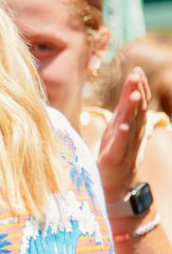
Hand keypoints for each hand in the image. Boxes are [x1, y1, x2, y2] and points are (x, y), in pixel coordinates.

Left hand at [98, 66, 149, 199]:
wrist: (116, 182)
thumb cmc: (117, 152)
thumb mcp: (120, 127)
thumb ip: (125, 109)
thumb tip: (133, 90)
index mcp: (131, 124)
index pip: (137, 102)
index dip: (138, 87)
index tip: (137, 70)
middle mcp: (132, 132)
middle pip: (137, 109)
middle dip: (137, 91)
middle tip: (136, 75)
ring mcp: (125, 144)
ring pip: (131, 123)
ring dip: (133, 110)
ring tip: (133, 96)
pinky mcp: (115, 157)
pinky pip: (120, 144)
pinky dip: (122, 135)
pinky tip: (123, 126)